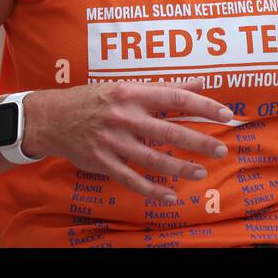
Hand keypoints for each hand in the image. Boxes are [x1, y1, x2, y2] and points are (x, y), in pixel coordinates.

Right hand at [22, 79, 232, 201]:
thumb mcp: (126, 87)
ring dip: (179, 167)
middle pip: (168, 130)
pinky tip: (169, 196)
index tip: (225, 114)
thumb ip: (163, 88)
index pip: (175, 97)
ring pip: (153, 158)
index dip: (202, 106)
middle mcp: (124, 116)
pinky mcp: (103, 162)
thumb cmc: (94, 99)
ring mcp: (113, 141)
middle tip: (219, 149)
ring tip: (200, 172)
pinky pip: (131, 179)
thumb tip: (197, 81)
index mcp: (132, 93)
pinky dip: (151, 190)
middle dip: (198, 141)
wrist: (52, 118)